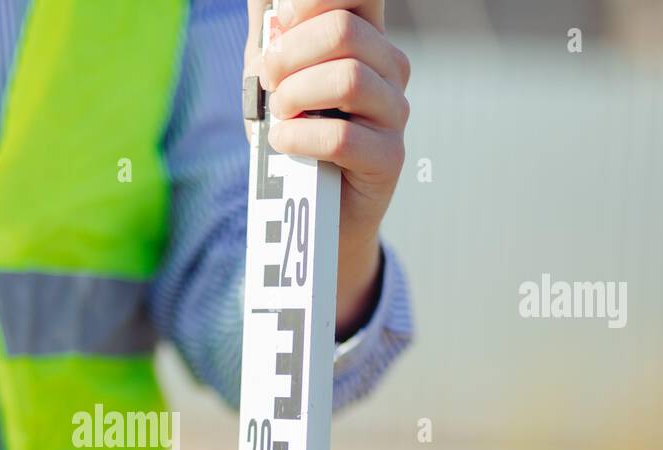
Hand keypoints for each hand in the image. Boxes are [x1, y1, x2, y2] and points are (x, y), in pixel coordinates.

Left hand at [245, 0, 410, 338]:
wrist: (312, 215)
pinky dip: (299, 137)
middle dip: (291, 54)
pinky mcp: (388, 159)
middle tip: (269, 81)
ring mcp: (394, 114)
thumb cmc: (295, 136)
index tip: (281, 25)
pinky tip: (283, 144)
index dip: (311, 1)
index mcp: (366, 39)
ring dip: (296, 96)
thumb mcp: (273, 78)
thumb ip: (269, 31)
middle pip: (345, 31)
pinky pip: (343, 137)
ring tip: (278, 117)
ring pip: (349, 80)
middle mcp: (389, 69)